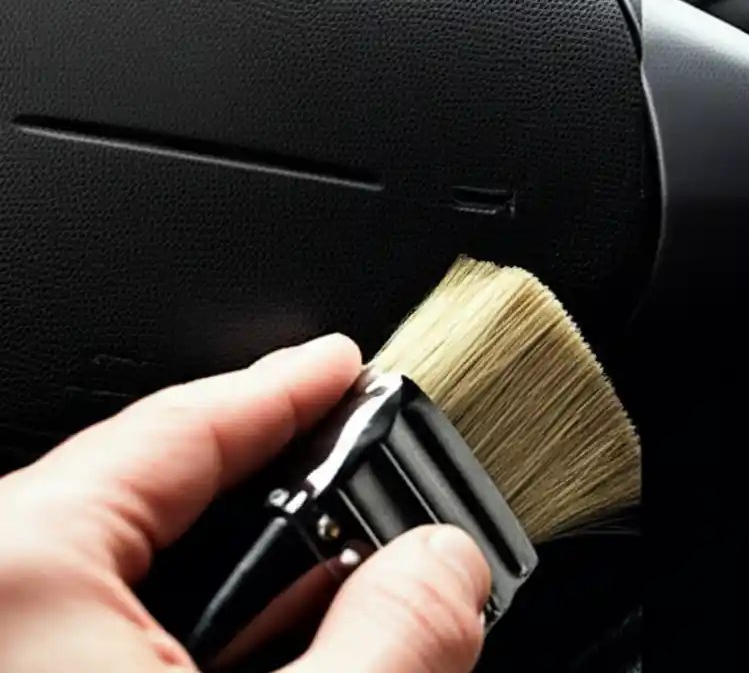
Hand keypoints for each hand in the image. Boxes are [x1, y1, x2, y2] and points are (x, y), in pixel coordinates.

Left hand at [0, 334, 489, 671]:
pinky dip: (175, 638)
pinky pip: (88, 631)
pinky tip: (240, 663)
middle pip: (146, 498)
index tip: (341, 365)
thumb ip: (392, 639)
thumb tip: (444, 566)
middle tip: (362, 497)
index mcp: (16, 571)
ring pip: (118, 577)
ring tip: (316, 617)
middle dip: (269, 497)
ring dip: (229, 590)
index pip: (177, 428)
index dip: (286, 389)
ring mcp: (1, 643)